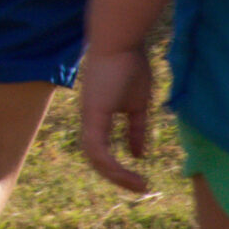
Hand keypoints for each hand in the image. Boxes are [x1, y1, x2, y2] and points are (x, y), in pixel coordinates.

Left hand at [79, 45, 156, 191]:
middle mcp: (89, 118)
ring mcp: (88, 115)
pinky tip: (129, 172)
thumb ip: (136, 129)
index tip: (140, 179)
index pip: (100, 150)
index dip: (117, 168)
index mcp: (98, 116)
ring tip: (139, 185)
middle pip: (95, 157)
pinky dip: (111, 164)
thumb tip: (138, 154)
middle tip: (139, 187)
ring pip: (94, 156)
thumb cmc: (129, 66)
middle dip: (116, 176)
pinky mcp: (92, 112)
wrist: (121, 41)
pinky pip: (96, 147)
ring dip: (115, 175)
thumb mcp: (138, 105)